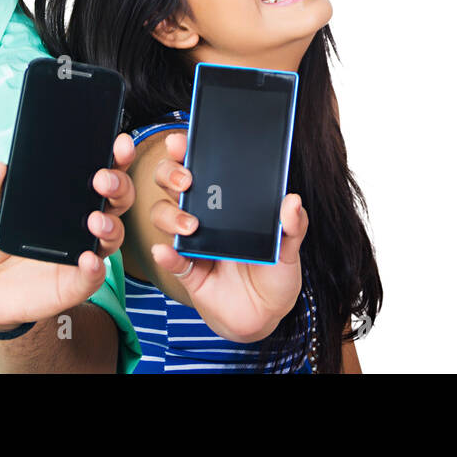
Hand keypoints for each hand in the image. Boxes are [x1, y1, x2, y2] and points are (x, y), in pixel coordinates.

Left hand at [0, 132, 136, 331]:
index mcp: (69, 193)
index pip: (101, 168)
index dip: (116, 155)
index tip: (119, 142)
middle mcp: (84, 219)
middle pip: (117, 197)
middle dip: (118, 184)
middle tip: (101, 180)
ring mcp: (83, 251)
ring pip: (114, 234)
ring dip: (111, 225)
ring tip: (95, 221)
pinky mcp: (75, 283)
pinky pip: (94, 275)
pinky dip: (95, 268)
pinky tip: (88, 259)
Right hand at [149, 131, 308, 342]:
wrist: (266, 316)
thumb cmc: (275, 273)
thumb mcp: (291, 248)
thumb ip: (293, 226)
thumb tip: (292, 201)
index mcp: (228, 202)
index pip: (202, 166)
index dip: (186, 150)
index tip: (182, 140)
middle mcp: (204, 215)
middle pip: (171, 182)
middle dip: (170, 173)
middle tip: (186, 180)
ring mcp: (191, 241)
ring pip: (163, 214)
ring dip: (170, 214)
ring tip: (190, 226)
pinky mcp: (187, 271)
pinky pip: (170, 259)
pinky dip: (166, 255)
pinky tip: (167, 252)